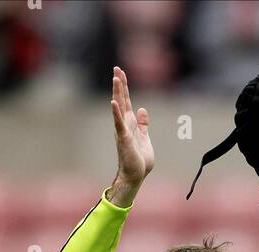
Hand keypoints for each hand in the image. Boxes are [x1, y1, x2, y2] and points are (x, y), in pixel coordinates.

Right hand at [109, 66, 153, 200]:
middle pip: (121, 99)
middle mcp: (124, 124)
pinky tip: (113, 103)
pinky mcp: (124, 139)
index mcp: (130, 123)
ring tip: (115, 78)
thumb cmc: (139, 160)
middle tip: (116, 68)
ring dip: (117, 93)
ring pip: (119, 108)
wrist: (136, 175)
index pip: (126, 101)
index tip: (121, 72)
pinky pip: (119, 124)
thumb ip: (143, 123)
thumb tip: (143, 109)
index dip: (124, 86)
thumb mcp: (144, 137)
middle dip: (119, 84)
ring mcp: (123, 130)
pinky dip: (116, 113)